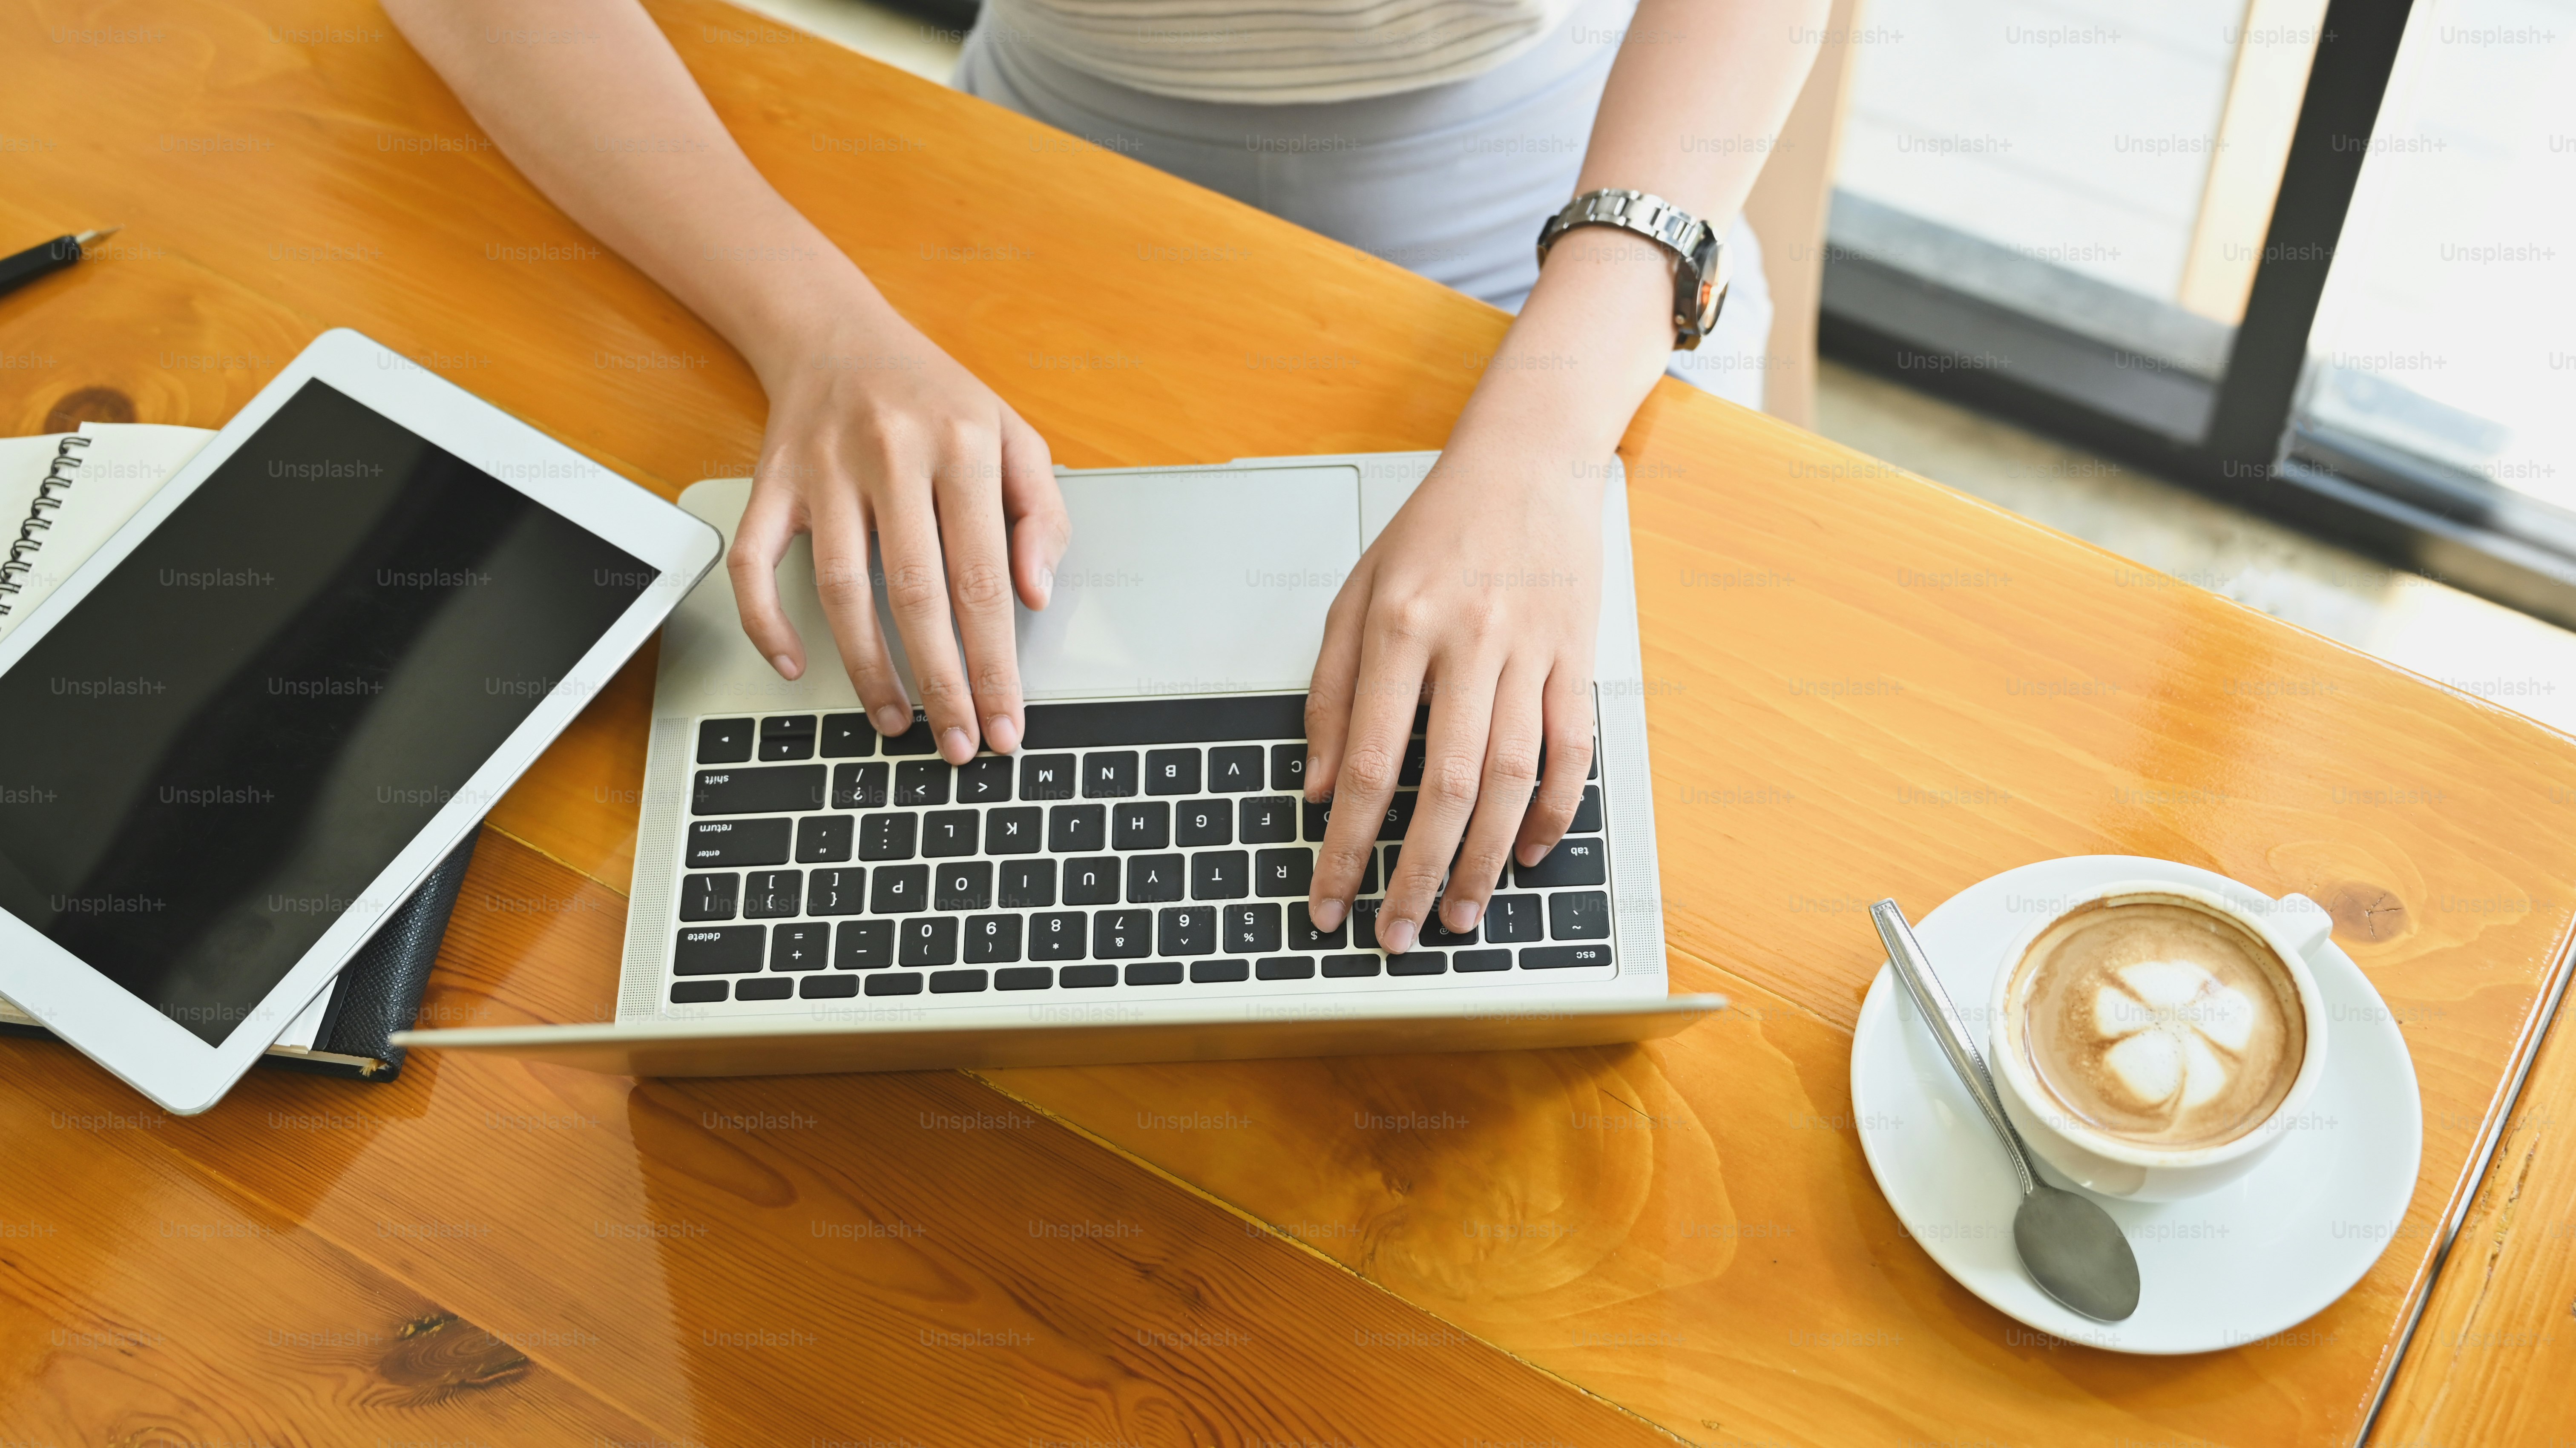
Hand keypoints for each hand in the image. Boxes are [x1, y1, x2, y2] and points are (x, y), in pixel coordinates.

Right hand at [729, 289, 1069, 763]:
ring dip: (868, 669)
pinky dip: (768, 622)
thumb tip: (1035, 594)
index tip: (1006, 723)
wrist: (835, 331)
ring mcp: (824, 471)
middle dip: (942, 683)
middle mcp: (892, 455)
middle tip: (957, 743)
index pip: (984, 579)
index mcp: (962, 445)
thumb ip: (1042, 512)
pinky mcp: (771, 483)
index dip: (995, 662)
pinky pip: (756, 565)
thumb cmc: (934, 396)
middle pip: (916, 595)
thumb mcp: (1013, 433)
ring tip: (895, 722)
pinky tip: (795, 666)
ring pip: (842, 590)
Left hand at [1302, 434, 1605, 953]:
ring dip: (1482, 861)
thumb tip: (1322, 789)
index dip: (1346, 846)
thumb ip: (1333, 692)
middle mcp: (1467, 642)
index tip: (1328, 901)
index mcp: (1400, 626)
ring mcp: (1530, 651)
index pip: (1372, 764)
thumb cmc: (1435, 526)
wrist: (1527, 458)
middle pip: (1444, 789)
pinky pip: (1571, 751)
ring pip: (1511, 781)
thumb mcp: (1355, 593)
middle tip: (1397, 935)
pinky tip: (1525, 854)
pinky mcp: (1577, 656)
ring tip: (1457, 914)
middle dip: (1415, 875)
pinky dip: (1552, 812)